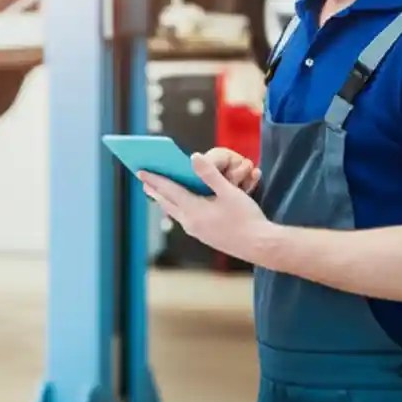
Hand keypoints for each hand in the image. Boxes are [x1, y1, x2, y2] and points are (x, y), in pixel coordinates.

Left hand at [138, 152, 270, 261]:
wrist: (260, 245)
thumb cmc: (246, 217)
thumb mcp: (230, 192)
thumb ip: (210, 174)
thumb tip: (193, 156)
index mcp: (194, 210)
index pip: (169, 190)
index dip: (155, 179)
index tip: (141, 171)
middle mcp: (190, 222)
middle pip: (167, 203)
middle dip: (155, 190)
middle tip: (143, 180)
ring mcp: (196, 231)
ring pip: (174, 212)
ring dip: (164, 200)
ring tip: (156, 192)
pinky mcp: (204, 236)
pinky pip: (183, 219)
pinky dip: (176, 208)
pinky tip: (178, 206)